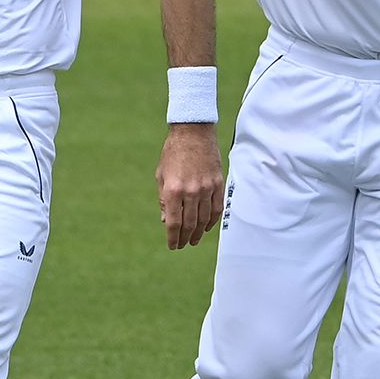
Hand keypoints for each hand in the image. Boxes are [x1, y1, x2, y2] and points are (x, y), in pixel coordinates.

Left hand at [156, 126, 224, 250]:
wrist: (193, 132)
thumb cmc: (173, 153)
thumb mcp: (161, 176)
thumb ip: (164, 200)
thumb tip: (166, 221)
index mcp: (173, 189)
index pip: (174, 222)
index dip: (173, 237)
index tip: (172, 245)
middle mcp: (191, 191)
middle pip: (190, 224)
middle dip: (185, 238)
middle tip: (183, 245)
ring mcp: (206, 188)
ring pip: (204, 219)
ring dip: (198, 233)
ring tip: (193, 240)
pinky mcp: (218, 184)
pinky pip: (217, 208)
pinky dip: (212, 221)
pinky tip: (206, 227)